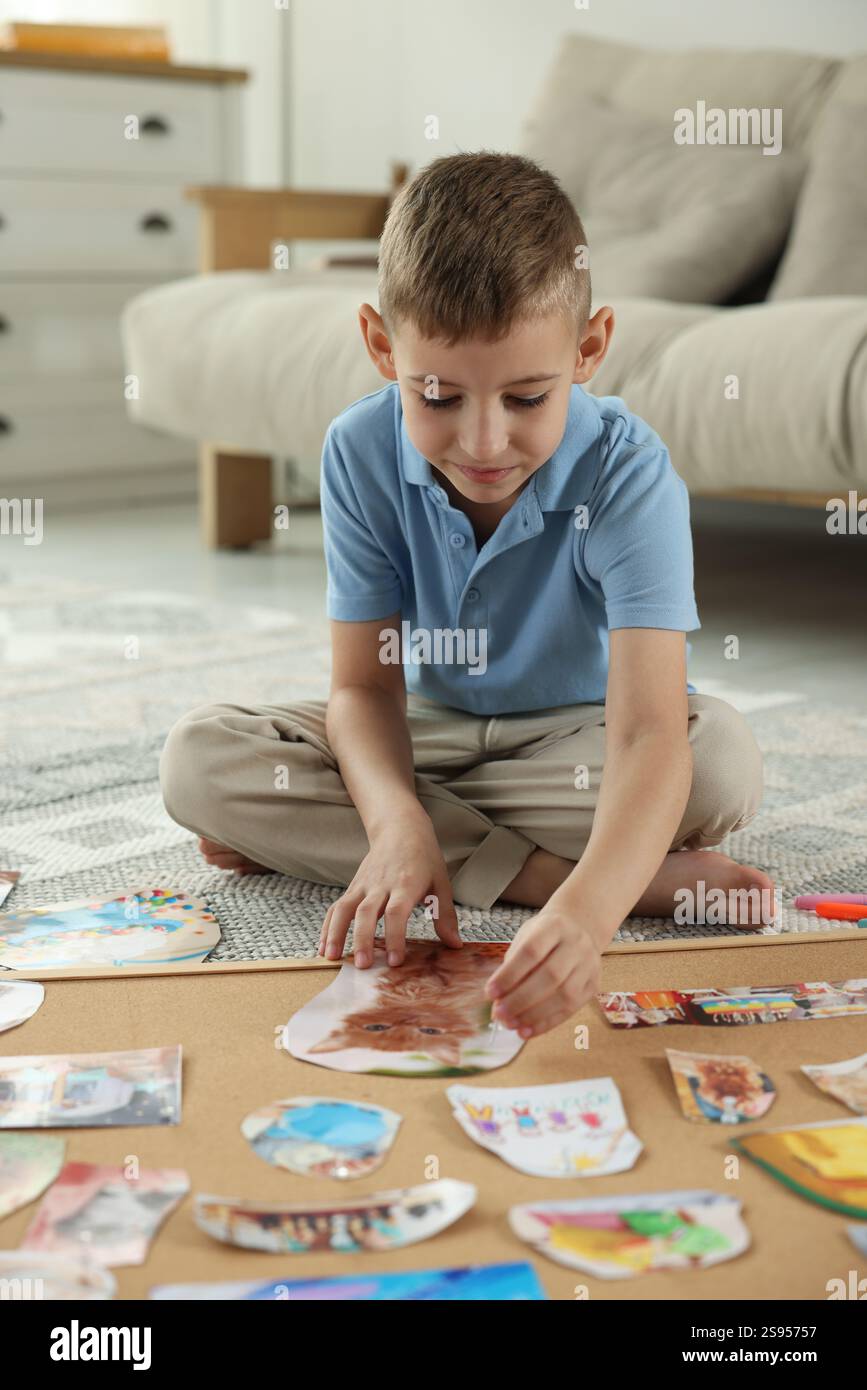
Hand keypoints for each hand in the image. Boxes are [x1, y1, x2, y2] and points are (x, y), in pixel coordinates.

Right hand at [319, 815, 460, 967]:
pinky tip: (324, 947)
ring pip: (345, 908)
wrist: (401, 828)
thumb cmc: (424, 859)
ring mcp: (364, 885)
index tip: (395, 961)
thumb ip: (445, 916)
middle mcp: (381, 884)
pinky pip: (337, 907)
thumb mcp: (442, 883)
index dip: (395, 937)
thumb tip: (455, 945)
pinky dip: (328, 926)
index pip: (397, 913)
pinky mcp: (353, 887)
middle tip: (361, 965)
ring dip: (336, 933)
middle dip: (362, 939)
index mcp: (406, 884)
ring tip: (331, 958)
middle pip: (367, 912)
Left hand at [485, 909, 600, 1038]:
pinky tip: (527, 1031)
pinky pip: (570, 1010)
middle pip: (551, 975)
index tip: (490, 992)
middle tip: (499, 1013)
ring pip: (564, 996)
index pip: (531, 951)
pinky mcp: (593, 986)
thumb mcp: (525, 939)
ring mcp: (589, 966)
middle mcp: (577, 944)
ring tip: (510, 1024)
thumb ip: (511, 968)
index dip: (510, 974)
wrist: (579, 930)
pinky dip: (546, 1024)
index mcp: (555, 926)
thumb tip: (497, 1004)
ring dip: (533, 1015)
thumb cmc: (544, 937)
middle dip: (521, 999)